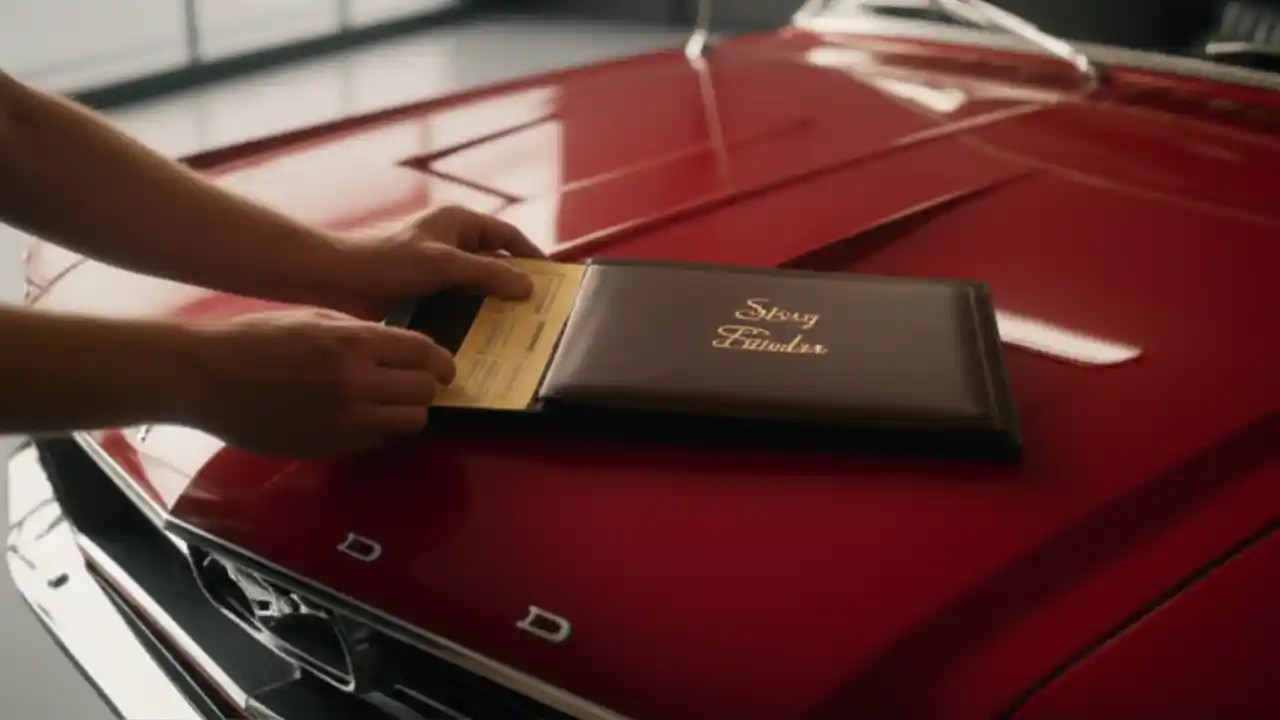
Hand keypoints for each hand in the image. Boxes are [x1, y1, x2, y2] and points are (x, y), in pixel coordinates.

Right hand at [188, 309, 453, 457]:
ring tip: (394, 404)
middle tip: (418, 384)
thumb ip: (363, 334)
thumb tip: (401, 349)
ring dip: (409, 412)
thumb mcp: (317, 317)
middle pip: (425, 391)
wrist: (206, 377)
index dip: (442, 361)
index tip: (443, 366)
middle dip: (427, 387)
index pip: (426, 353)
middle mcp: (355, 382)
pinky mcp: (329, 446)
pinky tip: (365, 418)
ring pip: (410, 422)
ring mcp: (344, 419)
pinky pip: (377, 442)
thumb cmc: (257, 339)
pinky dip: (381, 431)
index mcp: (353, 342)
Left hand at [330, 206, 546, 315]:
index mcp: (459, 222)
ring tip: (518, 326)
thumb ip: (487, 272)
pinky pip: (460, 300)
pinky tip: (485, 335)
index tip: (553, 278)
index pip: (507, 235)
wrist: (342, 279)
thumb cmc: (390, 262)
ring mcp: (440, 266)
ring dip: (495, 301)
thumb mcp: (444, 264)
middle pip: (496, 260)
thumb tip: (527, 287)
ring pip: (479, 283)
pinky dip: (474, 313)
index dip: (531, 255)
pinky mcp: (427, 289)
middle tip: (539, 308)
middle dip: (516, 282)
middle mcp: (453, 241)